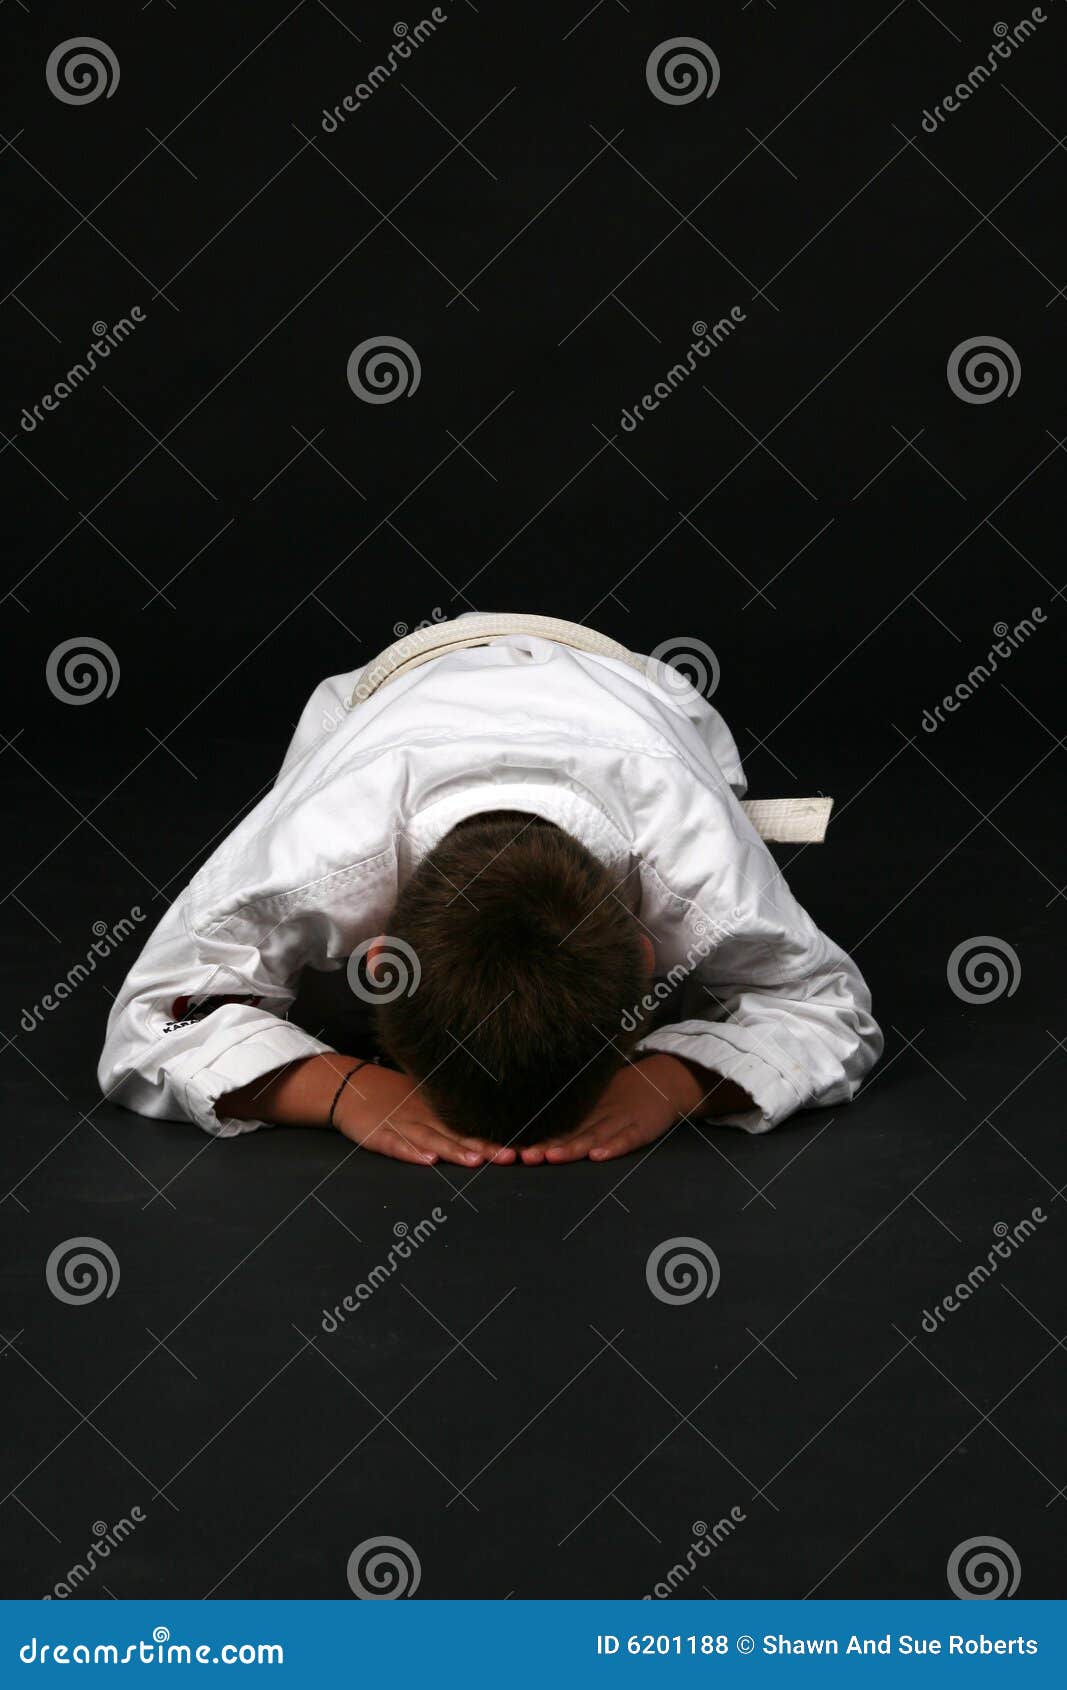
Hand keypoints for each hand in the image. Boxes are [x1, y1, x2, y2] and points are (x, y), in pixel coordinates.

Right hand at [334, 1063, 515, 1166]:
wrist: (352, 1087)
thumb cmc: (396, 1098)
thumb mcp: (426, 1099)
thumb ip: (453, 1111)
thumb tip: (492, 1116)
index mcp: (439, 1111)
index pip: (473, 1126)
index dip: (497, 1138)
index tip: (523, 1147)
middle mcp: (426, 1117)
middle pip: (459, 1134)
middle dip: (485, 1147)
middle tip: (511, 1157)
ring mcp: (403, 1125)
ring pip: (432, 1140)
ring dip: (454, 1151)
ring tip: (475, 1162)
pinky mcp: (380, 1135)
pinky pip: (397, 1145)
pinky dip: (412, 1153)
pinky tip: (428, 1162)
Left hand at [519, 1055, 688, 1164]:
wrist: (665, 1080)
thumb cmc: (625, 1091)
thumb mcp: (597, 1094)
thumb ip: (573, 1109)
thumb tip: (537, 1118)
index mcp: (585, 1108)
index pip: (558, 1125)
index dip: (537, 1136)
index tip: (516, 1148)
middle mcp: (599, 1114)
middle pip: (570, 1132)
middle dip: (548, 1146)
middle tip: (527, 1156)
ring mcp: (620, 1120)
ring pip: (593, 1136)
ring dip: (573, 1148)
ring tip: (553, 1157)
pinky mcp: (641, 1127)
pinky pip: (626, 1139)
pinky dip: (613, 1147)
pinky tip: (599, 1157)